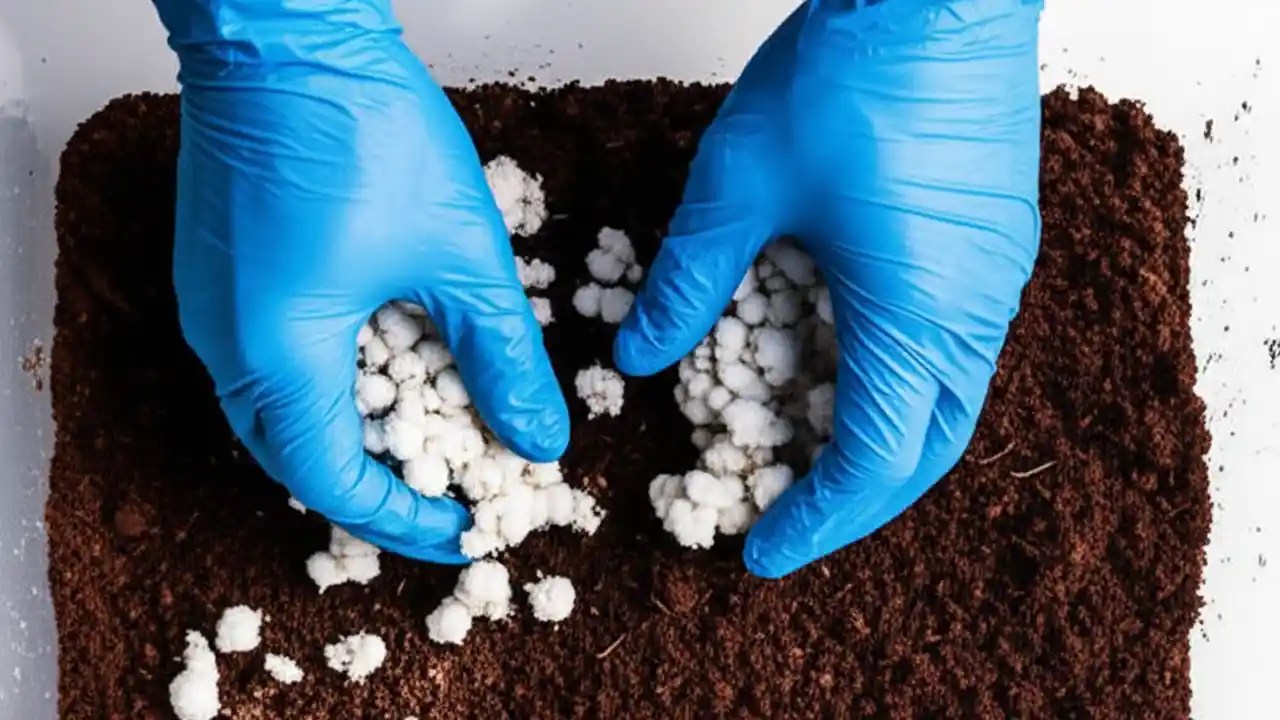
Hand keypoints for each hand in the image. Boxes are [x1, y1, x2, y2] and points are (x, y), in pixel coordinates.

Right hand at [153, 0, 568, 561]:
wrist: (287, 34)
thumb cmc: (364, 128)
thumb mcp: (462, 259)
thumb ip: (504, 359)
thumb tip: (540, 438)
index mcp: (279, 355)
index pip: (335, 482)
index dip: (403, 518)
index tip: (464, 526)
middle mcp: (227, 343)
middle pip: (295, 457)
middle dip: (374, 486)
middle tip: (444, 491)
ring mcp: (212, 305)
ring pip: (276, 411)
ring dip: (349, 434)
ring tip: (425, 434)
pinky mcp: (218, 269)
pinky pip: (262, 359)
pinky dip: (325, 383)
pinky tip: (385, 362)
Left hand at [615, 0, 1042, 577]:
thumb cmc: (856, 74)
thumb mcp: (740, 186)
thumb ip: (688, 282)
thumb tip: (638, 355)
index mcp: (917, 317)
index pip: (871, 463)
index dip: (814, 518)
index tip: (760, 549)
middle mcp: (973, 311)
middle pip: (927, 448)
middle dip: (857, 496)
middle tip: (790, 512)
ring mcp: (996, 274)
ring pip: (948, 397)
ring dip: (881, 435)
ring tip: (805, 444)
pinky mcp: (995, 238)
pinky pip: (957, 340)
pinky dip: (898, 375)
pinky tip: (842, 352)